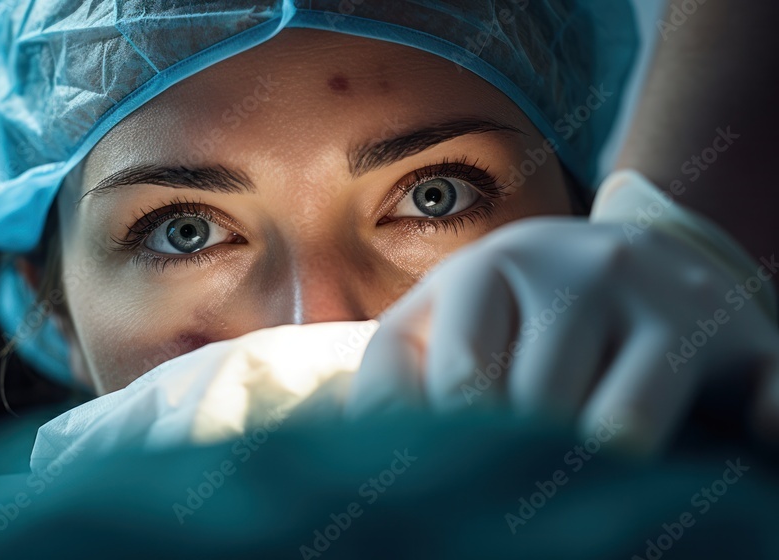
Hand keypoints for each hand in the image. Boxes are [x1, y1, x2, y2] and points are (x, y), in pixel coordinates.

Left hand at [345, 212, 778, 453]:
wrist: (629, 261)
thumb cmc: (515, 317)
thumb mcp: (439, 328)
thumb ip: (390, 379)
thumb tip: (336, 445)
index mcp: (489, 268)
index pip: (462, 387)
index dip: (462, 447)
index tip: (466, 475)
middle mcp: (582, 267)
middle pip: (538, 410)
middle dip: (526, 462)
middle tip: (521, 491)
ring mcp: (670, 295)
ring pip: (621, 426)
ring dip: (602, 475)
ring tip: (588, 488)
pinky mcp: (744, 334)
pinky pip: (762, 404)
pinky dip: (754, 434)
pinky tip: (726, 453)